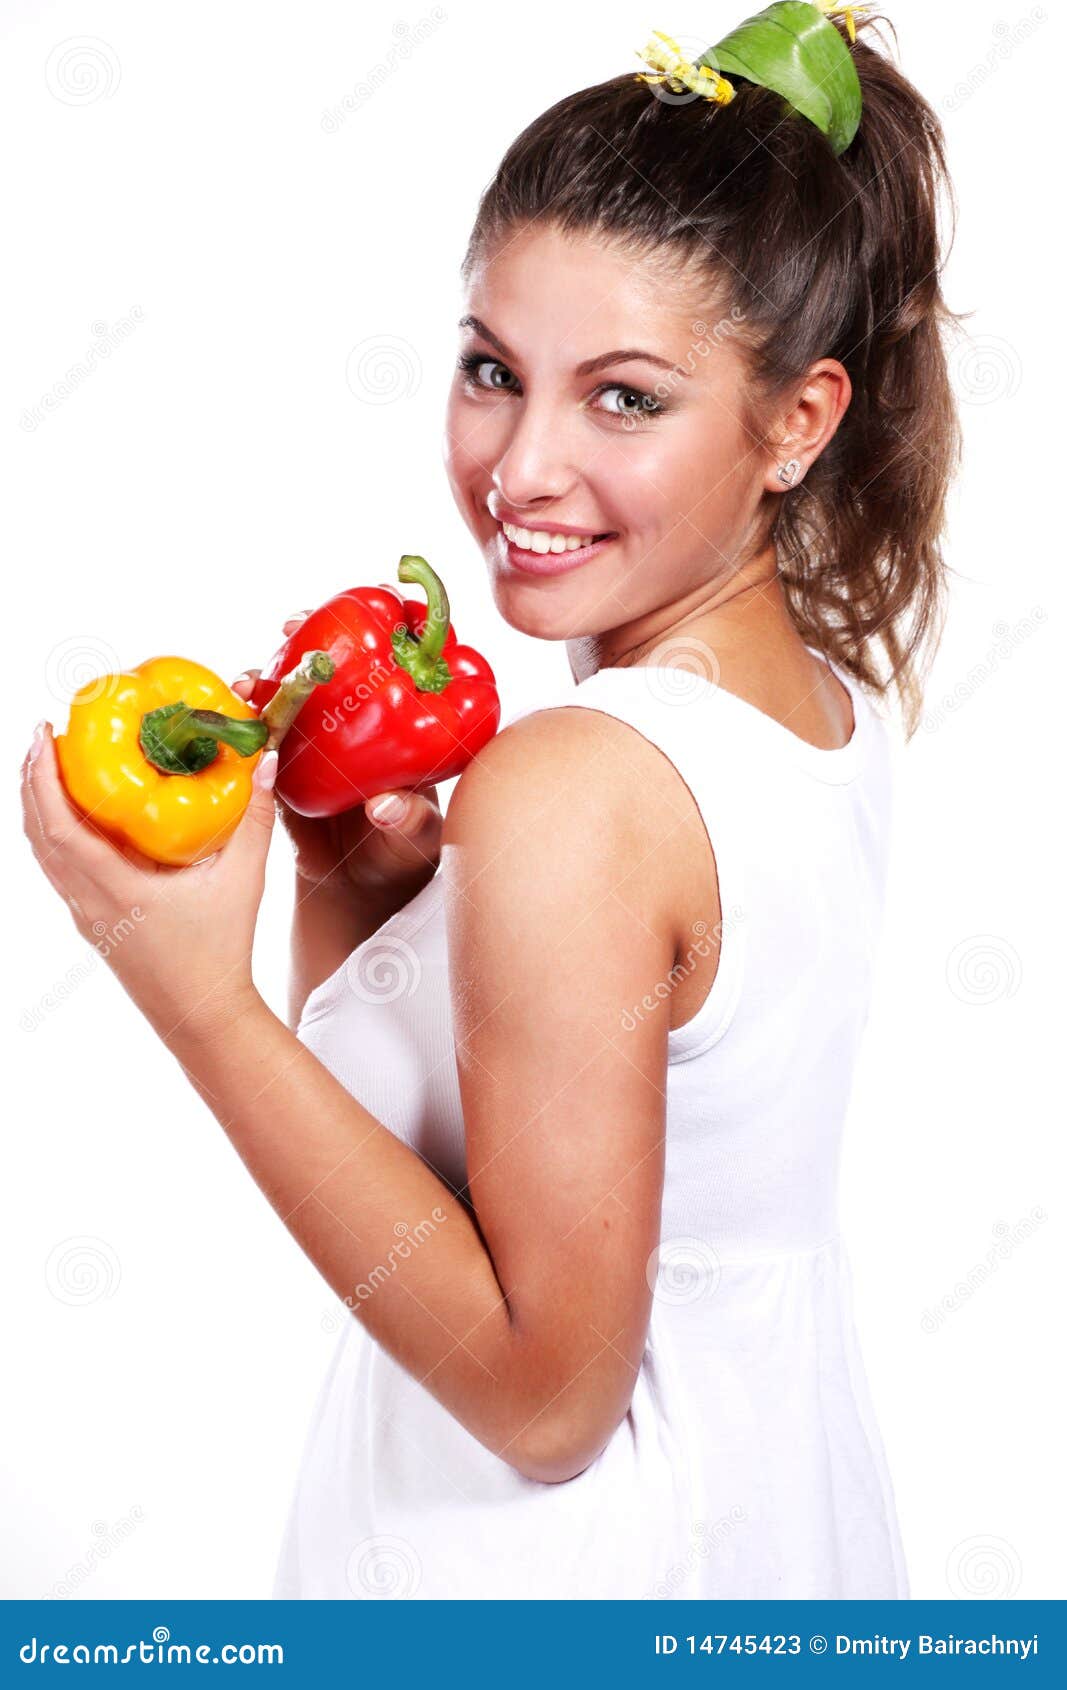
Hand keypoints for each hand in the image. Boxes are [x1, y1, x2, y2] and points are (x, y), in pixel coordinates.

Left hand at [20, 720, 275, 1041]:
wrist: (203, 1015)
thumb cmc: (221, 951)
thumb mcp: (243, 879)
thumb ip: (255, 819)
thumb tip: (265, 763)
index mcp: (114, 888)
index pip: (59, 825)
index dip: (43, 777)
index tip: (42, 734)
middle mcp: (88, 902)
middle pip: (38, 834)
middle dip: (33, 780)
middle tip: (42, 736)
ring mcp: (86, 915)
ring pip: (43, 854)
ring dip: (39, 807)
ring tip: (49, 767)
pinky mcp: (93, 923)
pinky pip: (59, 871)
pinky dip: (54, 835)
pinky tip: (74, 817)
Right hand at [232, 609, 442, 908]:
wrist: (360, 889)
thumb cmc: (403, 856)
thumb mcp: (417, 838)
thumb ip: (408, 821)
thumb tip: (384, 807)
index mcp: (398, 725)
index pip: (393, 662)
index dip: (381, 626)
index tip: (367, 605)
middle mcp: (354, 723)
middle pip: (332, 663)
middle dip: (309, 635)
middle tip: (294, 626)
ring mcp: (316, 741)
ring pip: (292, 693)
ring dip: (268, 673)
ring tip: (250, 677)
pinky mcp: (283, 766)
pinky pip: (262, 735)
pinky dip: (246, 719)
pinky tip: (232, 709)